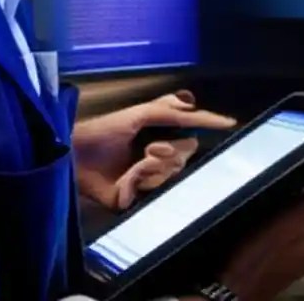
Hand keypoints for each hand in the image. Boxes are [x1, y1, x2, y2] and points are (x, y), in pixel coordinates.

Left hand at [73, 91, 235, 209]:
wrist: (73, 153)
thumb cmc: (102, 131)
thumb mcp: (136, 116)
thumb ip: (166, 110)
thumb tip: (193, 103)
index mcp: (155, 139)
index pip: (187, 136)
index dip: (205, 128)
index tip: (230, 123)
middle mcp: (153, 160)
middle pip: (184, 157)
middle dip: (174, 152)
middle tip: (154, 148)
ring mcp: (144, 181)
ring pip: (171, 175)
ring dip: (157, 167)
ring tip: (140, 160)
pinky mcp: (134, 199)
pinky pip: (152, 192)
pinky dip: (142, 180)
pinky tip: (128, 176)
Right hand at [218, 162, 303, 300]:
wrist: (233, 284)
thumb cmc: (261, 251)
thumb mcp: (295, 218)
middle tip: (294, 156)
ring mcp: (302, 243)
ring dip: (300, 189)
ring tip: (281, 170)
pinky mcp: (285, 245)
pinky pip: (294, 217)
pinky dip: (288, 203)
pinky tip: (272, 195)